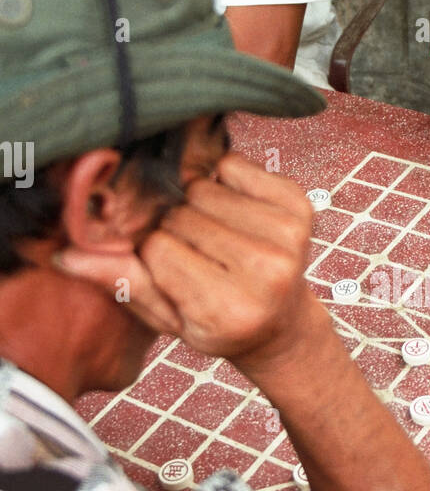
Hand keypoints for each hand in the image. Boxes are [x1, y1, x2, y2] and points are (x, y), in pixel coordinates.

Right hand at [54, 153, 315, 364]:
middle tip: (194, 254)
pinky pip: (233, 166)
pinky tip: (235, 216)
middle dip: (173, 229)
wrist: (282, 324)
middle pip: (180, 215)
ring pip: (202, 188)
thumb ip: (123, 284)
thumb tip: (68, 255)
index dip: (152, 254)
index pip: (157, 248)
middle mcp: (265, 271)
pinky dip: (224, 182)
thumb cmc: (219, 323)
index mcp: (228, 309)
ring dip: (197, 206)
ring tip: (215, 239)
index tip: (169, 269)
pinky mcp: (300, 205)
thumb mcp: (169, 319)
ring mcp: (288, 236)